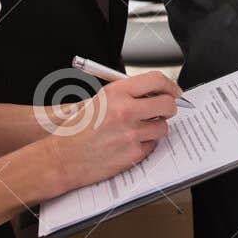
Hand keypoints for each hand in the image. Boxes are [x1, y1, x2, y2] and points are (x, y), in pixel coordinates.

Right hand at [48, 71, 179, 193]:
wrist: (64, 157)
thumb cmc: (78, 129)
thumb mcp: (99, 100)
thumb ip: (127, 93)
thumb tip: (153, 91)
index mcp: (116, 93)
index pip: (156, 80)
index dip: (169, 85)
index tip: (173, 91)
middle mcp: (126, 111)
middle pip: (167, 104)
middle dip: (169, 107)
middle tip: (164, 110)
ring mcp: (131, 134)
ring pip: (163, 127)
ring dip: (156, 127)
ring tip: (139, 128)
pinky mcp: (134, 153)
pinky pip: (152, 144)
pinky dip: (145, 143)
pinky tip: (130, 142)